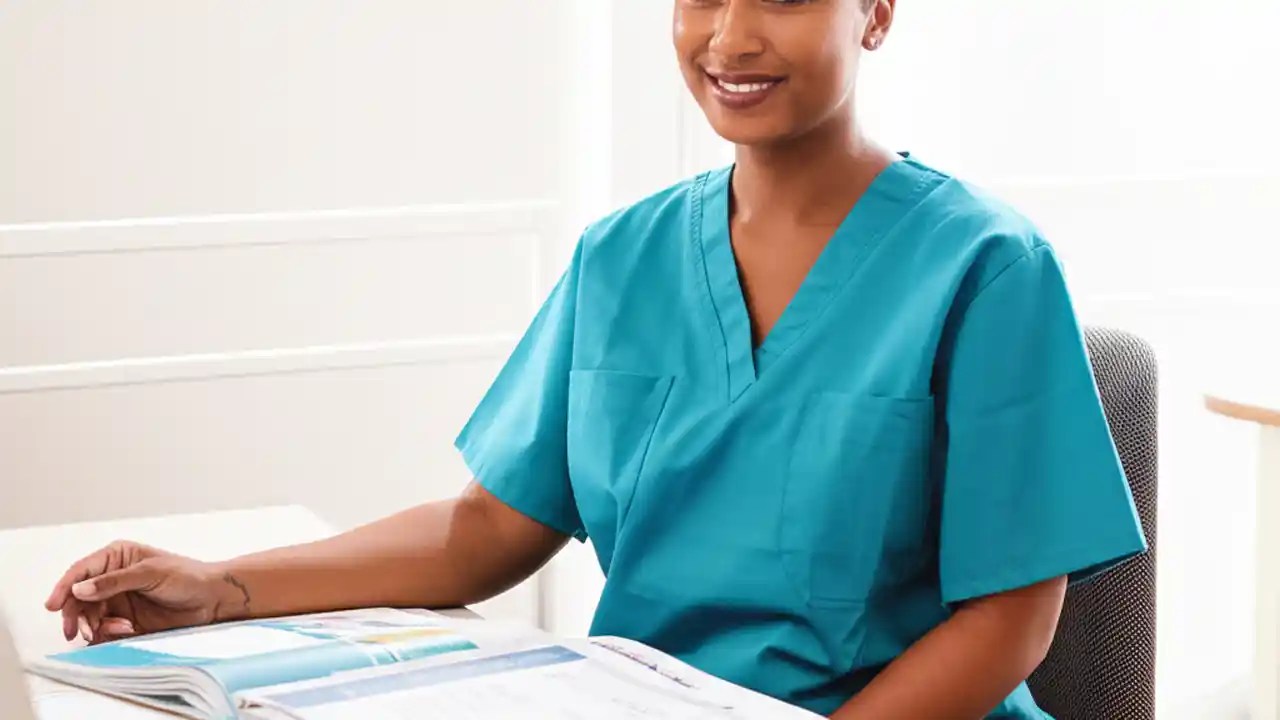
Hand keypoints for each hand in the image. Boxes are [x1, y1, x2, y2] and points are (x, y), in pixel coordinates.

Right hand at [44, 541, 247, 644]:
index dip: (64, 587)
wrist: (212, 599)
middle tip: (77, 629)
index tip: (53, 605)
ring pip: (89, 616)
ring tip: (117, 629)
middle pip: (78, 597)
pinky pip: (104, 629)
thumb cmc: (186, 576)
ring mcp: (117, 600)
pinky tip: (126, 630)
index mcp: (117, 557)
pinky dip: (108, 633)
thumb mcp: (150, 573)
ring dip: (95, 625)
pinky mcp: (125, 619)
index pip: (81, 571)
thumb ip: (114, 581)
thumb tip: (80, 589)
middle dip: (76, 613)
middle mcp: (112, 578)